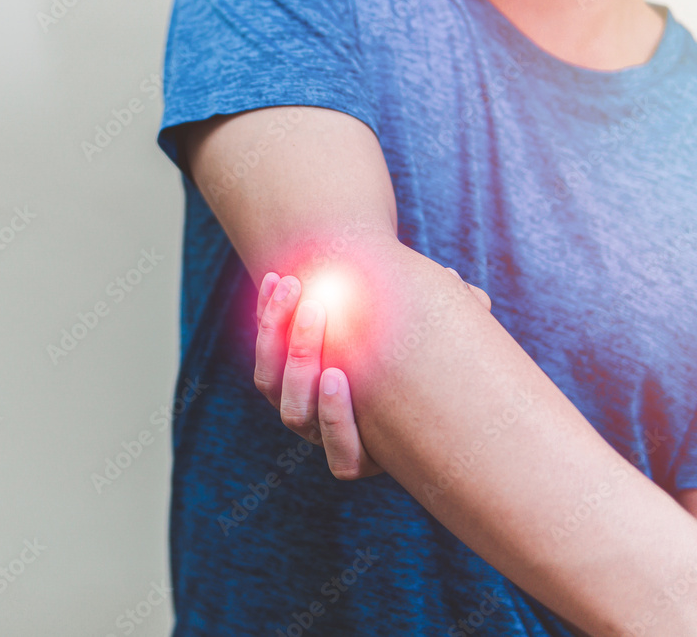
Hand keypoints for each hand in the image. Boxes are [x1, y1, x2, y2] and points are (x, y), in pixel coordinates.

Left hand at [253, 268, 490, 479]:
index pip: (344, 456)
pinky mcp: (276, 378)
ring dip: (280, 333)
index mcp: (368, 452)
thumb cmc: (427, 352)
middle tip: (318, 309)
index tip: (339, 375)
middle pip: (297, 411)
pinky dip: (268, 317)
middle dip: (304, 358)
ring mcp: (297, 408)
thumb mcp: (448, 348)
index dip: (336, 418)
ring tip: (299, 289)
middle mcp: (324, 435)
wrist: (377, 331)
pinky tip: (278, 280)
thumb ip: (462, 325)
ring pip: (272, 384)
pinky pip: (263, 354)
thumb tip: (473, 296)